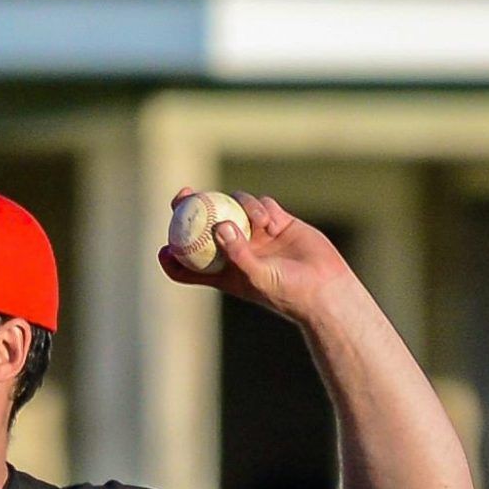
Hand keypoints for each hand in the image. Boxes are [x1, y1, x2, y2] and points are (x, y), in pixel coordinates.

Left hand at [157, 190, 355, 325]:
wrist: (324, 288)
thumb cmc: (288, 292)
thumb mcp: (257, 277)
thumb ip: (238, 253)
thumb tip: (219, 226)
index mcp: (226, 272)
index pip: (191, 266)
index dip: (174, 257)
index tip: (164, 246)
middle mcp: (238, 251)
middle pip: (205, 226)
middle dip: (191, 209)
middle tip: (184, 195)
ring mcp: (257, 235)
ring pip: (235, 208)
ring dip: (240, 206)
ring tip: (257, 223)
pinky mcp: (278, 222)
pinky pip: (261, 205)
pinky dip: (261, 207)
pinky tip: (270, 220)